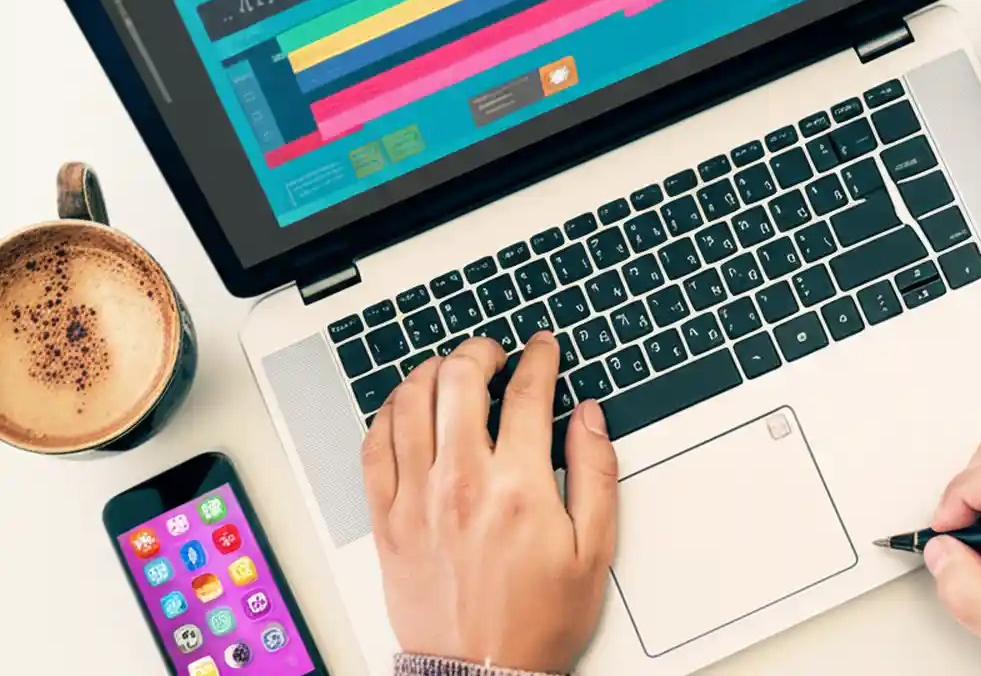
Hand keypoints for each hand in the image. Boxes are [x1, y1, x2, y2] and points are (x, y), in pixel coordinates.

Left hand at [361, 334, 618, 672]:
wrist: (484, 675)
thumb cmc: (538, 620)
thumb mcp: (594, 551)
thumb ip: (596, 473)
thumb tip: (588, 417)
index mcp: (519, 488)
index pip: (525, 394)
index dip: (537, 358)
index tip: (541, 349)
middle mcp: (462, 483)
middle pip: (458, 381)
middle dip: (480, 352)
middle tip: (494, 352)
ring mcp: (417, 498)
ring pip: (409, 402)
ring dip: (431, 371)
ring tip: (449, 371)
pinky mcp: (388, 519)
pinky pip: (373, 447)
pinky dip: (387, 414)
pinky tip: (404, 408)